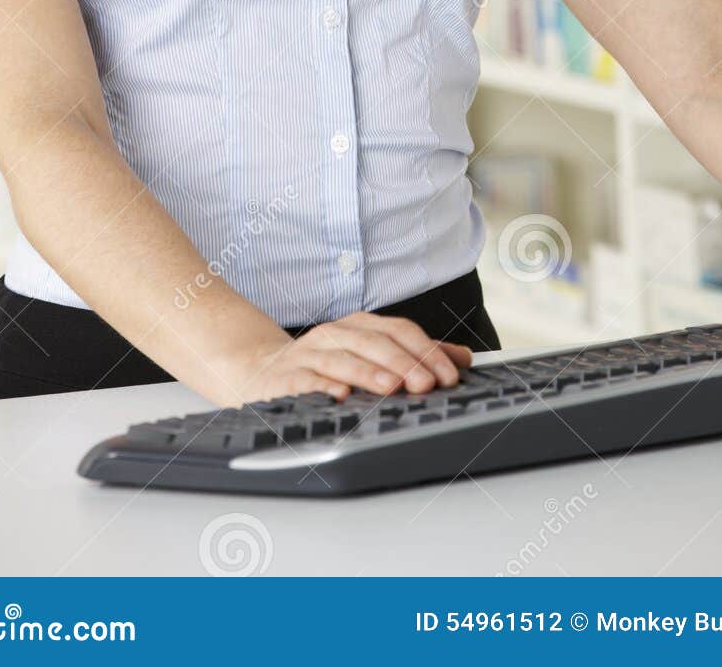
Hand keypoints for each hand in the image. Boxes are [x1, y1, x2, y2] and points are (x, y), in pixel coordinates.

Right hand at [212, 312, 473, 406]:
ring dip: (370, 373)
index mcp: (359, 326)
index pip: (399, 331)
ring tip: (393, 387)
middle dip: (405, 363)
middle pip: (375, 343)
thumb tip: (462, 358)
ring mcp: (310, 353)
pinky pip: (307, 380)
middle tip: (428, 384)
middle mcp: (335, 334)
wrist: (260, 371)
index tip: (449, 375)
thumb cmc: (323, 366)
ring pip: (344, 358)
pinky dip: (324, 386)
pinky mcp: (287, 377)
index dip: (426, 351)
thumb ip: (415, 356)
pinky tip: (341, 395)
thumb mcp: (370, 354)